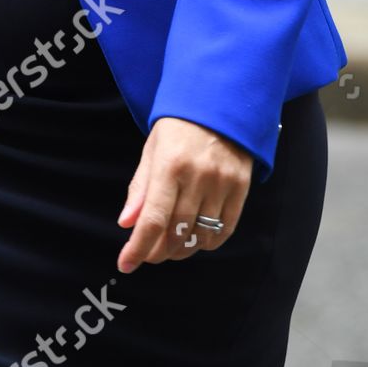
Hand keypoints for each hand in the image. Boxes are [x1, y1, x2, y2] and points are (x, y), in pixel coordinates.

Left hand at [116, 116, 252, 269]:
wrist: (220, 102)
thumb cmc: (179, 126)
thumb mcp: (152, 149)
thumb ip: (140, 188)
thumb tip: (127, 223)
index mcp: (169, 164)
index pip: (153, 219)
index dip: (138, 247)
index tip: (126, 264)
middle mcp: (197, 176)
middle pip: (176, 232)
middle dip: (158, 251)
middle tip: (149, 254)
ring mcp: (222, 183)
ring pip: (201, 236)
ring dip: (182, 249)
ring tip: (171, 247)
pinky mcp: (241, 188)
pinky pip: (225, 230)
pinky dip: (208, 243)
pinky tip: (196, 240)